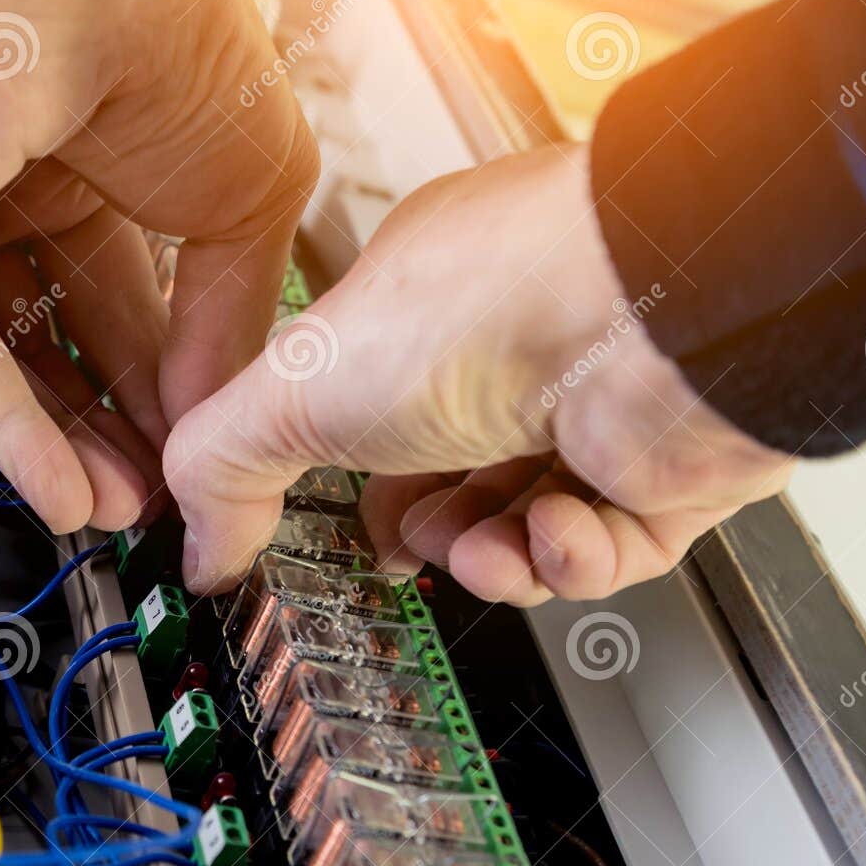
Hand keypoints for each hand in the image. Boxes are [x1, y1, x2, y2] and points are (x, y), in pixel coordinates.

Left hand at [0, 0, 317, 533]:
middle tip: (155, 500)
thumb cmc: (172, 35)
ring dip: (54, 444)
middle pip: (52, 342)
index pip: (117, 306)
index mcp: (87, 169)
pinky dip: (4, 422)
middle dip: (107, 430)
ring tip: (113, 511)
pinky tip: (60, 484)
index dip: (154, 389)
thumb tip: (223, 417)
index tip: (190, 458)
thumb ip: (229, 320)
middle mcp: (4, 187)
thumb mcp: (245, 203)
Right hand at [165, 142, 793, 604]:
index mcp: (427, 312)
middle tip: (412, 541)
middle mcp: (517, 352)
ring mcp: (596, 412)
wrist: (646, 318)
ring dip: (492, 558)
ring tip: (481, 544)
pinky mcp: (665, 474)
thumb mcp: (296, 386)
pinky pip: (608, 555)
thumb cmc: (492, 303)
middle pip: (451, 483)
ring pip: (526, 532)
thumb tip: (200, 545)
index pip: (380, 413)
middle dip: (424, 531)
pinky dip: (572, 562)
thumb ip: (223, 465)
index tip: (341, 526)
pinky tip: (552, 534)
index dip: (357, 481)